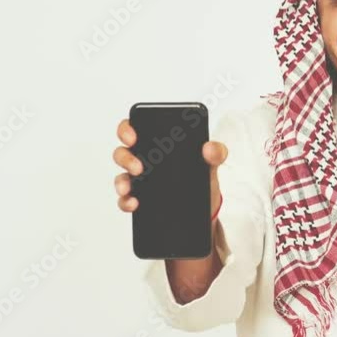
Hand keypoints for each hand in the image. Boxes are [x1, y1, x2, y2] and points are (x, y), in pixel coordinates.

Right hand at [113, 118, 227, 218]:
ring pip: (121, 176)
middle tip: (138, 167)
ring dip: (121, 181)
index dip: (127, 129)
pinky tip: (133, 203)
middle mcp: (144, 159)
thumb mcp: (212, 164)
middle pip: (123, 152)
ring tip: (130, 188)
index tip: (132, 137)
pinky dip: (125, 201)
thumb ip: (216, 152)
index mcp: (158, 144)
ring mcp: (140, 180)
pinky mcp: (140, 198)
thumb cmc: (203, 177)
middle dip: (125, 158)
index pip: (135, 129)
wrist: (206, 206)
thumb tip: (209, 148)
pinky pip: (125, 199)